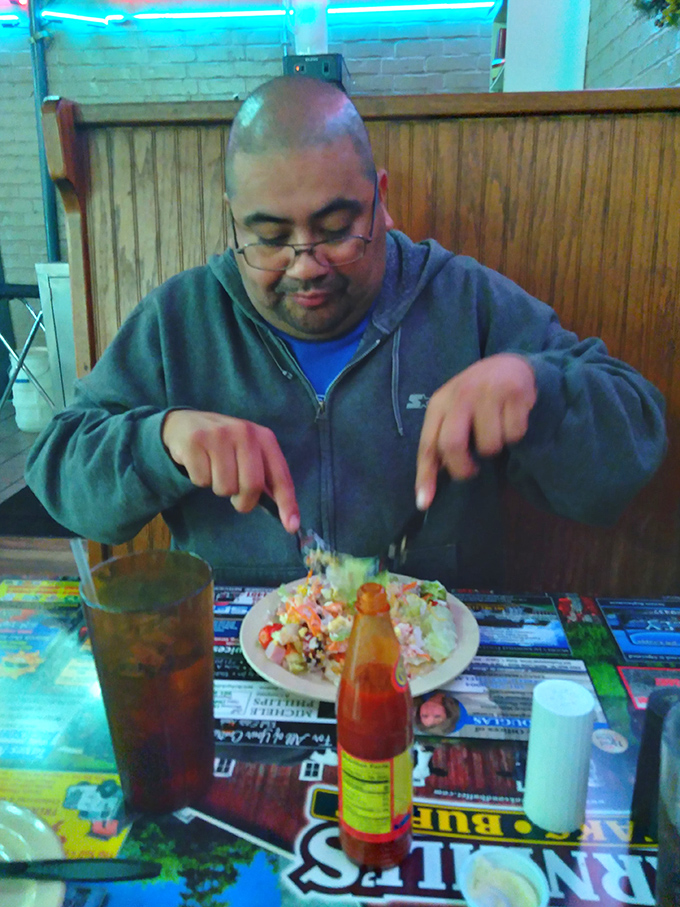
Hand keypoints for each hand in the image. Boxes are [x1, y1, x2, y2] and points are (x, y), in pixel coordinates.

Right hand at [161, 410, 299, 532]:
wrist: (186, 424)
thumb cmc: (224, 446)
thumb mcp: (249, 454)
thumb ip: (264, 477)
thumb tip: (285, 515)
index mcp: (264, 438)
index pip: (280, 476)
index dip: (287, 503)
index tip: (291, 527)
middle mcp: (244, 433)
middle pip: (252, 486)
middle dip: (244, 502)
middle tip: (236, 498)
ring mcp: (219, 435)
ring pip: (225, 487)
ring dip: (219, 488)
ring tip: (215, 471)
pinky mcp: (195, 441)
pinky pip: (202, 481)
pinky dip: (200, 480)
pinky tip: (200, 463)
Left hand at [415, 354, 536, 508]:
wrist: (509, 365)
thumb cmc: (476, 398)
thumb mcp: (453, 412)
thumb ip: (442, 440)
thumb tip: (431, 486)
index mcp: (440, 403)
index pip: (428, 444)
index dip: (425, 476)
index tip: (424, 503)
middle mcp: (460, 395)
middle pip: (452, 445)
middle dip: (463, 467)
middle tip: (472, 470)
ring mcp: (487, 393)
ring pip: (489, 445)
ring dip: (495, 447)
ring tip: (495, 430)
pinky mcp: (514, 393)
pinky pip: (514, 434)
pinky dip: (515, 435)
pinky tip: (511, 418)